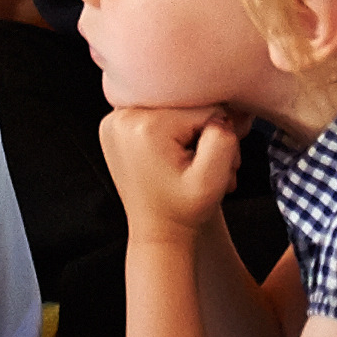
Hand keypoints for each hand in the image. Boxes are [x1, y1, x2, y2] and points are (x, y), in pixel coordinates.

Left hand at [102, 105, 245, 242]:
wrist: (158, 232)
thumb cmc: (184, 210)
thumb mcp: (212, 180)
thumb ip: (223, 139)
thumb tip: (222, 112)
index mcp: (145, 126)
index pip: (202, 108)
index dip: (217, 132)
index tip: (212, 162)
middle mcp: (122, 116)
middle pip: (185, 104)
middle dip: (201, 131)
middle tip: (202, 165)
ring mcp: (114, 120)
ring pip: (173, 107)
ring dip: (186, 129)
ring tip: (188, 162)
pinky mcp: (114, 126)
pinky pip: (156, 112)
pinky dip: (169, 129)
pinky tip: (171, 154)